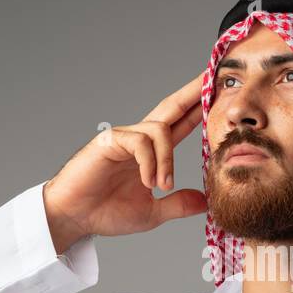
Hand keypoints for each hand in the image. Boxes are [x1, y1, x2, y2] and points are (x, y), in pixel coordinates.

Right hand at [42, 70, 209, 253]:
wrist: (74, 218)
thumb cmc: (105, 212)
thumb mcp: (152, 213)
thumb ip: (177, 205)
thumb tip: (205, 201)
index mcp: (151, 152)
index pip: (181, 124)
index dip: (199, 109)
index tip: (218, 93)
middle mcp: (139, 139)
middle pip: (171, 107)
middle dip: (193, 92)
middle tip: (211, 74)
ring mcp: (123, 137)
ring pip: (159, 131)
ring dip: (167, 160)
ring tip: (162, 186)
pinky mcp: (109, 141)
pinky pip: (140, 143)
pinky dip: (150, 163)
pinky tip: (148, 183)